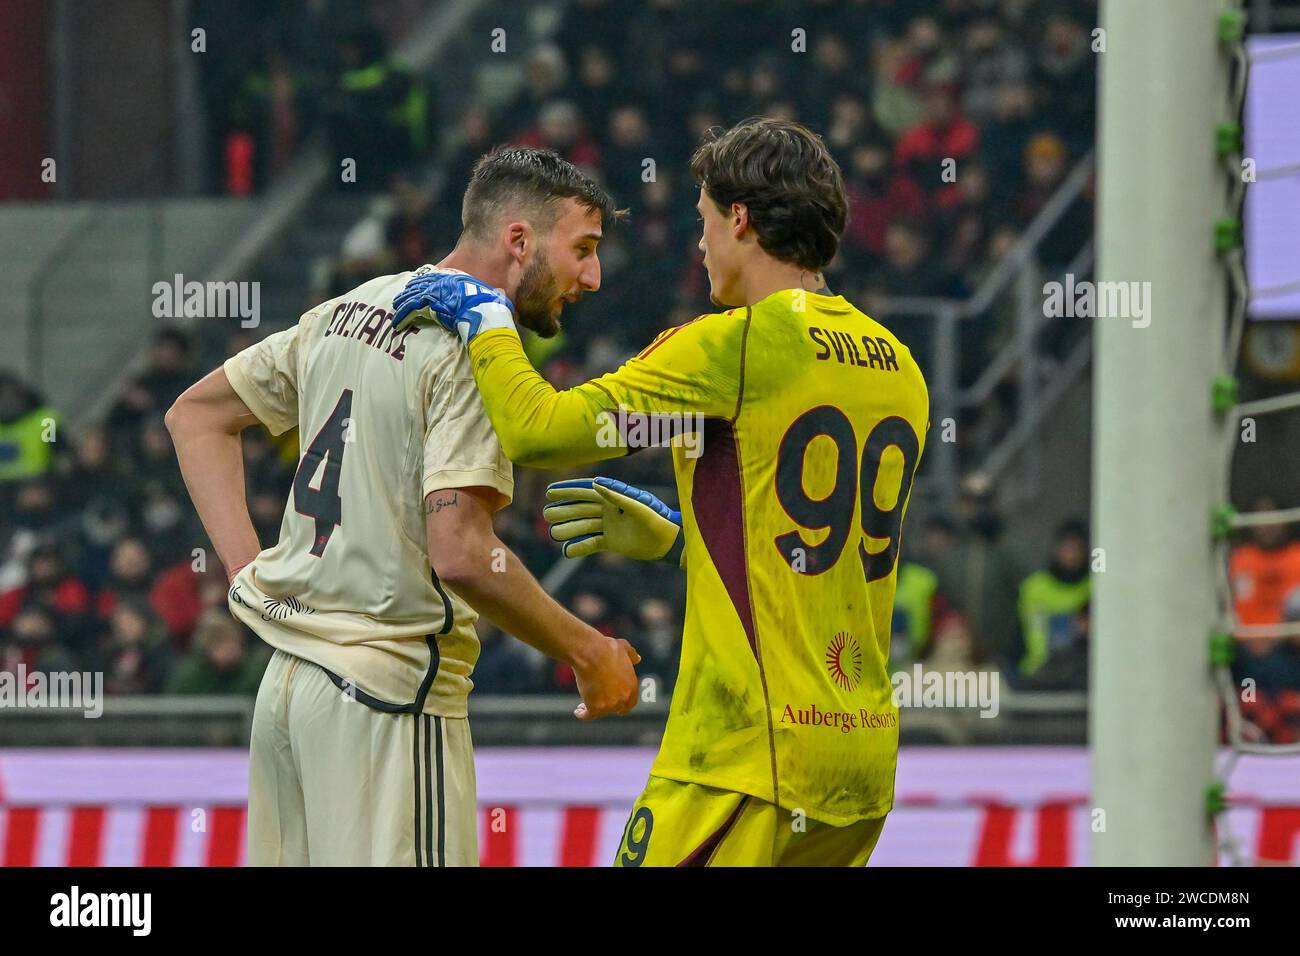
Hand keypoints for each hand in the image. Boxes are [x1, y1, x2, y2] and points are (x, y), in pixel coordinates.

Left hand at [392, 270, 515, 341]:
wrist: (485, 315)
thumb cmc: (492, 309)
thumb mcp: (493, 298)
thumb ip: (492, 297)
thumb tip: (503, 300)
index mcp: (458, 279)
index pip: (438, 277)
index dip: (426, 282)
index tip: (417, 286)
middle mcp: (446, 282)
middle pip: (423, 284)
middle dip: (411, 291)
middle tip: (401, 298)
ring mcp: (437, 291)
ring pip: (415, 295)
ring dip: (404, 303)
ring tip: (396, 311)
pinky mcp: (431, 303)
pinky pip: (413, 308)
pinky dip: (405, 315)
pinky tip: (398, 322)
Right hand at [545, 477, 684, 564]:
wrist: (668, 542)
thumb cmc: (657, 520)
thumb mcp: (638, 507)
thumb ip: (617, 495)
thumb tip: (595, 483)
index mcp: (614, 496)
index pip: (587, 491)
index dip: (568, 490)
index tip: (550, 492)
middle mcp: (609, 509)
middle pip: (581, 508)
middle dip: (564, 510)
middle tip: (546, 514)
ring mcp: (609, 526)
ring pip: (584, 526)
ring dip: (569, 529)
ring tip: (552, 534)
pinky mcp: (611, 541)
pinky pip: (591, 543)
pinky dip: (580, 547)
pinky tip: (567, 552)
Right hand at [572, 634, 641, 719]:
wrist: (592, 654)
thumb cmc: (607, 649)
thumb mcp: (624, 648)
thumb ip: (632, 655)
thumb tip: (638, 659)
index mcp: (632, 686)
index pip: (630, 701)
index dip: (622, 701)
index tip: (613, 698)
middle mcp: (623, 698)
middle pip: (617, 709)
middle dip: (609, 707)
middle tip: (599, 703)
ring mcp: (609, 705)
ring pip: (601, 712)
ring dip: (593, 709)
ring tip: (582, 705)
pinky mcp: (595, 708)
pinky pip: (588, 715)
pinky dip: (582, 714)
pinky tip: (578, 711)